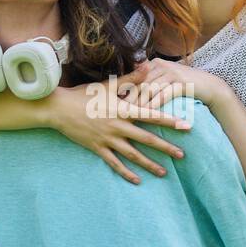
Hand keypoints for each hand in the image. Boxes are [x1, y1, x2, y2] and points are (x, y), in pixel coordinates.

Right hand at [44, 76, 192, 184]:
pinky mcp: (98, 148)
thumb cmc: (83, 95)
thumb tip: (148, 66)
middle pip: (147, 139)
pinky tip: (137, 180)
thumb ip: (130, 79)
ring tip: (164, 172)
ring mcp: (108, 139)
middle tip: (182, 155)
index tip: (186, 126)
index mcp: (122, 110)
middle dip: (166, 148)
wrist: (59, 109)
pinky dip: (126, 173)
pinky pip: (114, 163)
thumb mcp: (107, 85)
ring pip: (133, 155)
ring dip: (150, 164)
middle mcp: (117, 126)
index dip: (170, 121)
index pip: (151, 115)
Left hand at [117, 58, 227, 115]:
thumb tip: (126, 94)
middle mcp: (160, 65)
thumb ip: (147, 82)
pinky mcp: (181, 82)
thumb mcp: (163, 80)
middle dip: (128, 98)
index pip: (134, 77)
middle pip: (140, 83)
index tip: (110, 103)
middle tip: (117, 112)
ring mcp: (171, 72)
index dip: (123, 90)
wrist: (208, 86)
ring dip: (140, 102)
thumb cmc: (182, 86)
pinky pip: (165, 94)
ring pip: (151, 88)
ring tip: (130, 115)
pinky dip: (156, 104)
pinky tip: (150, 114)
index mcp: (153, 64)